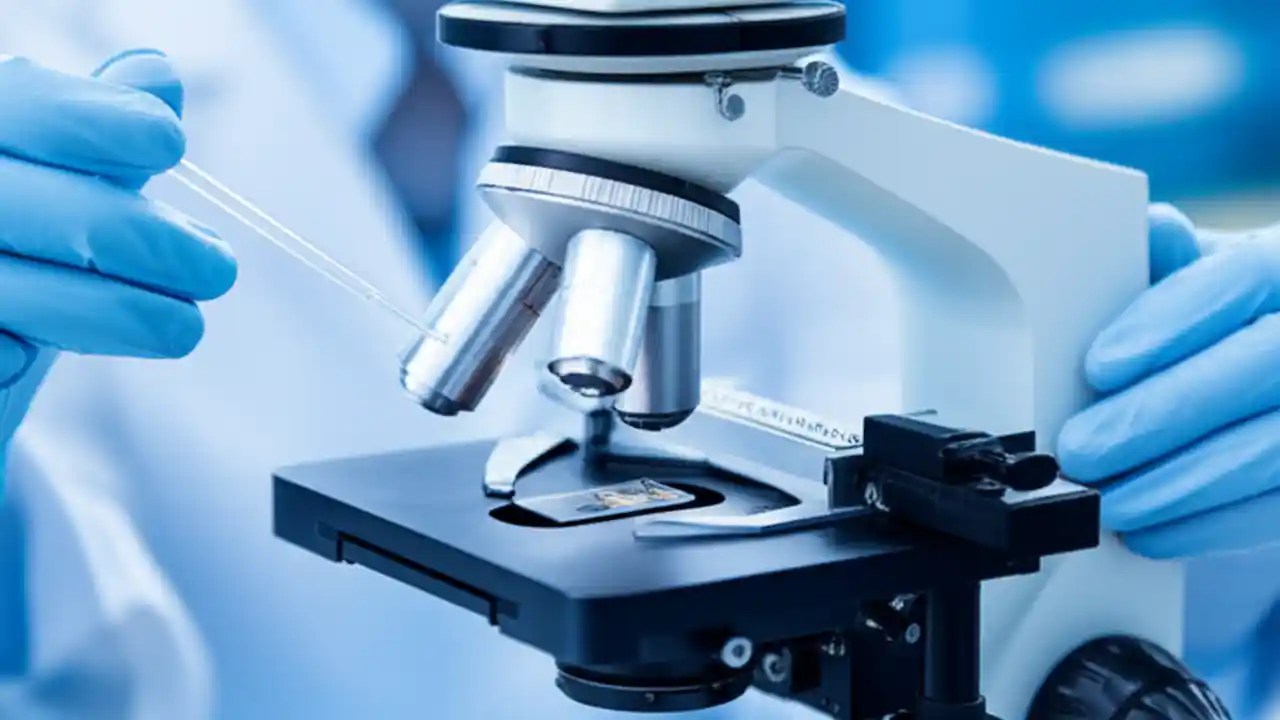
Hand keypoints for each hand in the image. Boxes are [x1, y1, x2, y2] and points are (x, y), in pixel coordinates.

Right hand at [0, 50, 235, 462]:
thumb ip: (102, 131)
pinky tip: (35, 354)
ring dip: (116, 312)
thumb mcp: (65, 177)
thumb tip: (158, 76)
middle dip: (145, 240)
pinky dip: (7, 356)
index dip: (101, 122)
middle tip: (220, 270)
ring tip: (185, 326)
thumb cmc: (30, 239)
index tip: (172, 143)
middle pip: (37, 205)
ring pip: (16, 288)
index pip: (31, 108)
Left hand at [1058, 204, 1279, 557]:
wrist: (1266, 377)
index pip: (1248, 276)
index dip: (1172, 321)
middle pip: (1264, 366)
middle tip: (1081, 450)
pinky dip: (1210, 526)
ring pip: (1277, 449)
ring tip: (1108, 500)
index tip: (1099, 367)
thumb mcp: (1190, 282)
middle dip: (1161, 416)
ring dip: (1182, 485)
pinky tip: (1151, 530)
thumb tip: (1147, 232)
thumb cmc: (1216, 321)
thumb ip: (1162, 265)